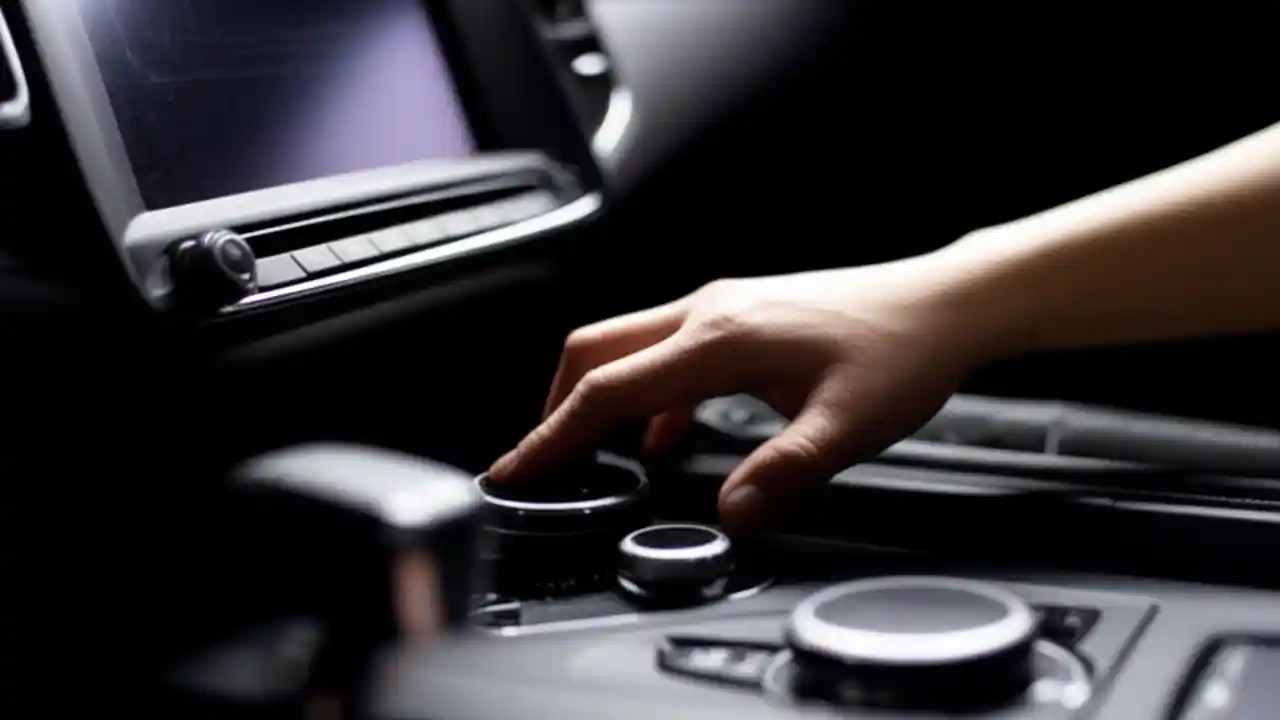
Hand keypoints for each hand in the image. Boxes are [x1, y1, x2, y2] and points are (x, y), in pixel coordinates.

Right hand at [489, 254, 1001, 531]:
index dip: (554, 434)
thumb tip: (730, 513)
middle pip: (596, 351)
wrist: (940, 303)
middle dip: (556, 407)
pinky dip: (645, 393)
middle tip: (540, 461)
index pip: (609, 389)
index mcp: (718, 339)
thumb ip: (782, 472)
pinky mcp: (738, 315)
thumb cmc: (899, 352)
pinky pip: (665, 352)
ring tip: (589, 452)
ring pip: (626, 345)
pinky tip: (665, 435)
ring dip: (597, 396)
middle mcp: (707, 312)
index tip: (518, 469)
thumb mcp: (845, 426)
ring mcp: (720, 307)